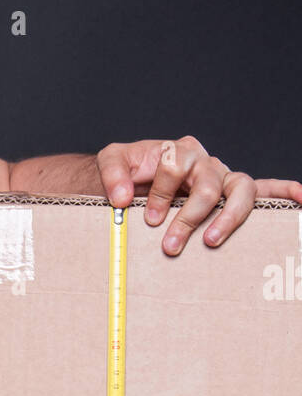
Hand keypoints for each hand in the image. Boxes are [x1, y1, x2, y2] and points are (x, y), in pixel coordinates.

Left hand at [96, 137, 301, 255]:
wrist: (131, 181)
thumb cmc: (127, 173)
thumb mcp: (112, 163)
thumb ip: (113, 174)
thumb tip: (124, 198)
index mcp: (179, 150)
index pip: (177, 166)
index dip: (163, 192)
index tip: (149, 218)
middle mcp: (205, 162)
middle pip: (209, 184)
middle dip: (190, 216)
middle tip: (171, 244)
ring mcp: (222, 178)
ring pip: (240, 189)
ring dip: (228, 217)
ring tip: (212, 241)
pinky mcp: (231, 195)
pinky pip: (264, 190)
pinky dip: (282, 193)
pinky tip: (299, 200)